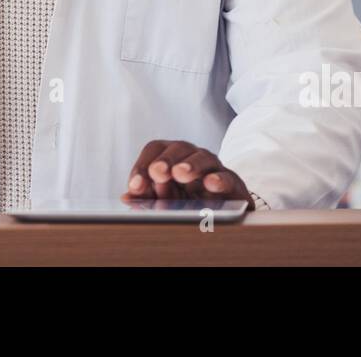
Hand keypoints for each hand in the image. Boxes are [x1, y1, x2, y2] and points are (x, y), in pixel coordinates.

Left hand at [122, 140, 253, 207]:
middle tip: (157, 173)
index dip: (143, 165)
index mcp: (172, 158)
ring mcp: (213, 168)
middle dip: (166, 161)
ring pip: (203, 158)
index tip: (135, 186)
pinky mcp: (232, 184)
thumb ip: (146, 197)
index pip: (155, 150)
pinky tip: (210, 184)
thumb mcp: (164, 200)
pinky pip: (227, 177)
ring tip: (180, 174)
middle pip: (178, 148)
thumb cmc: (188, 202)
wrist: (225, 211)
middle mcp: (192, 158)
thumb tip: (127, 196)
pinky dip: (219, 180)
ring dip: (190, 165)